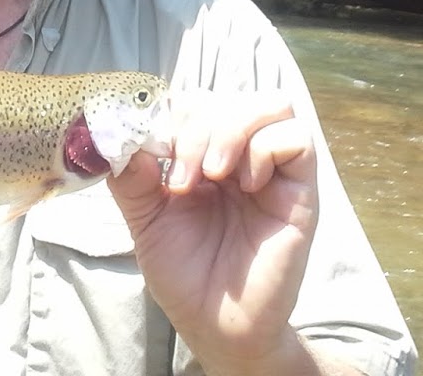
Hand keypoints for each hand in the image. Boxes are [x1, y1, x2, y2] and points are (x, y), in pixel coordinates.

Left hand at [107, 90, 319, 372]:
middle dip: (197, 128)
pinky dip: (264, 149)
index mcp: (202, 156)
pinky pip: (296, 139)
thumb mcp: (144, 219)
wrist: (216, 325)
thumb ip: (132, 177)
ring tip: (212, 175)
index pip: (195, 101)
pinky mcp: (300, 192)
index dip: (172, 115)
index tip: (150, 153)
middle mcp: (239, 156)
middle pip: (229, 97)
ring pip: (269, 104)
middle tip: (180, 178)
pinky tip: (244, 184)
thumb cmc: (184, 272)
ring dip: (230, 129)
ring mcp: (272, 171)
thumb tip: (122, 136)